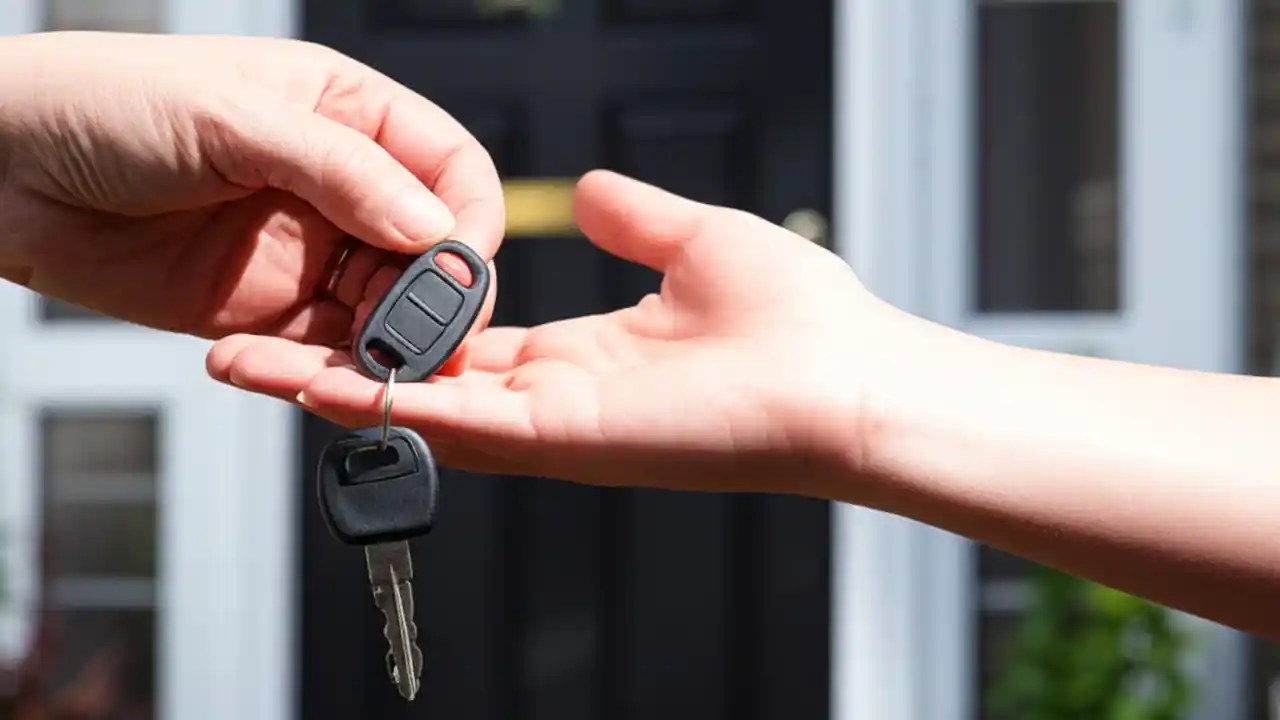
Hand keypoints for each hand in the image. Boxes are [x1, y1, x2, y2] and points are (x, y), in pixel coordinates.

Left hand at [0, 31, 502, 357]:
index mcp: (346, 114)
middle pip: (428, 251)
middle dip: (435, 296)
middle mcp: (337, 187)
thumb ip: (344, 173)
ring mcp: (304, 251)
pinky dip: (320, 370)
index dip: (468, 218)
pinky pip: (319, 350)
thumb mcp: (234, 118)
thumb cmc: (102, 102)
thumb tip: (434, 231)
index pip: (449, 168)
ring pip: (384, 310)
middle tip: (427, 335)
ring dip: (383, 343)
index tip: (460, 265)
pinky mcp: (262, 311)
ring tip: (364, 363)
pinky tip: (288, 367)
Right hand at [212, 171, 911, 493]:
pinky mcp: (563, 436)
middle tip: (247, 350)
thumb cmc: (797, 318)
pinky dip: (382, 405)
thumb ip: (631, 218)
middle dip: (335, 371)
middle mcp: (557, 396)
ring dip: (329, 392)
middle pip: (425, 385)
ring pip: (419, 410)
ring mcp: (555, 424)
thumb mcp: (693, 242)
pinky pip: (455, 421)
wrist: (850, 376)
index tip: (339, 301)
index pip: (470, 344)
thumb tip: (585, 188)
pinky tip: (310, 384)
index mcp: (585, 353)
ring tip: (242, 367)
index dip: (401, 326)